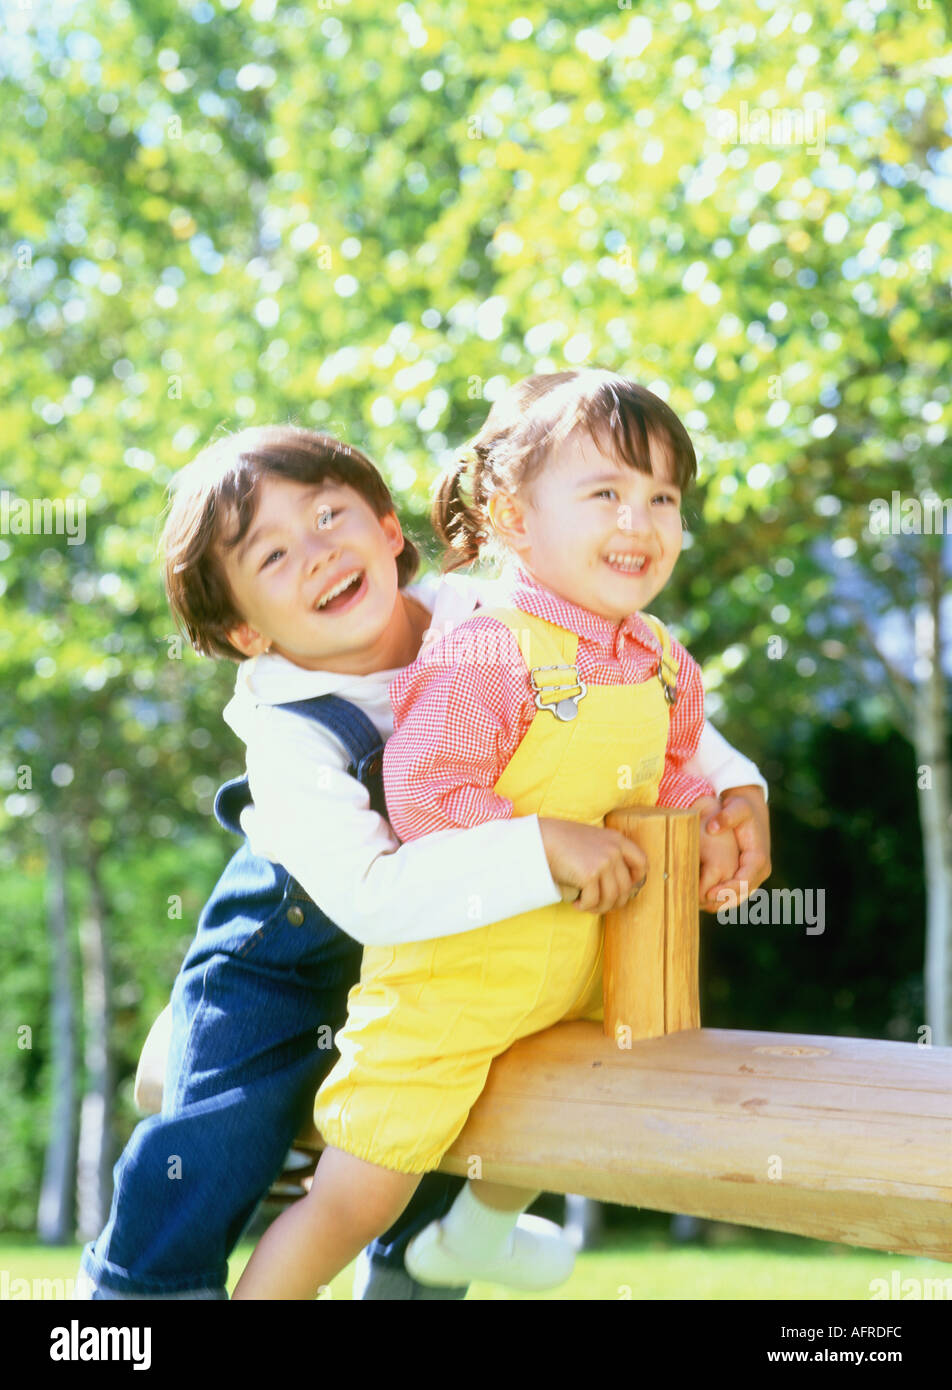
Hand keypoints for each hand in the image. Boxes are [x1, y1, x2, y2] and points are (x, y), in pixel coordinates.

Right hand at [538, 818, 647, 914]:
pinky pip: (594, 901)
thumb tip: (619, 889)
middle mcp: (613, 849)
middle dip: (613, 902)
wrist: (541, 838)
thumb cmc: (561, 841)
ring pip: (612, 898)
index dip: (636, 881)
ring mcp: (603, 861)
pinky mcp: (590, 874)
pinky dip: (585, 906)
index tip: (623, 889)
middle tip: (598, 904)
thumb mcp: (592, 841)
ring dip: (599, 907)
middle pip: (626, 887)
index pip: (642, 863)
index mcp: (617, 839)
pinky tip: (576, 903)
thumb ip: (607, 855)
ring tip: (585, 904)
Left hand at [699, 785, 770, 912]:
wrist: (749, 809)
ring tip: (698, 906)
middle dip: (721, 901)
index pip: (744, 881)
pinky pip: (735, 893)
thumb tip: (713, 828)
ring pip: (738, 897)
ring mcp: (754, 875)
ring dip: (720, 904)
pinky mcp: (746, 876)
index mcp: (758, 858)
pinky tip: (702, 901)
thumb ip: (727, 816)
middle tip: (698, 904)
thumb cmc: (742, 808)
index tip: (708, 893)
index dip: (727, 890)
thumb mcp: (737, 806)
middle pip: (741, 894)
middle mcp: (759, 870)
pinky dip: (721, 899)